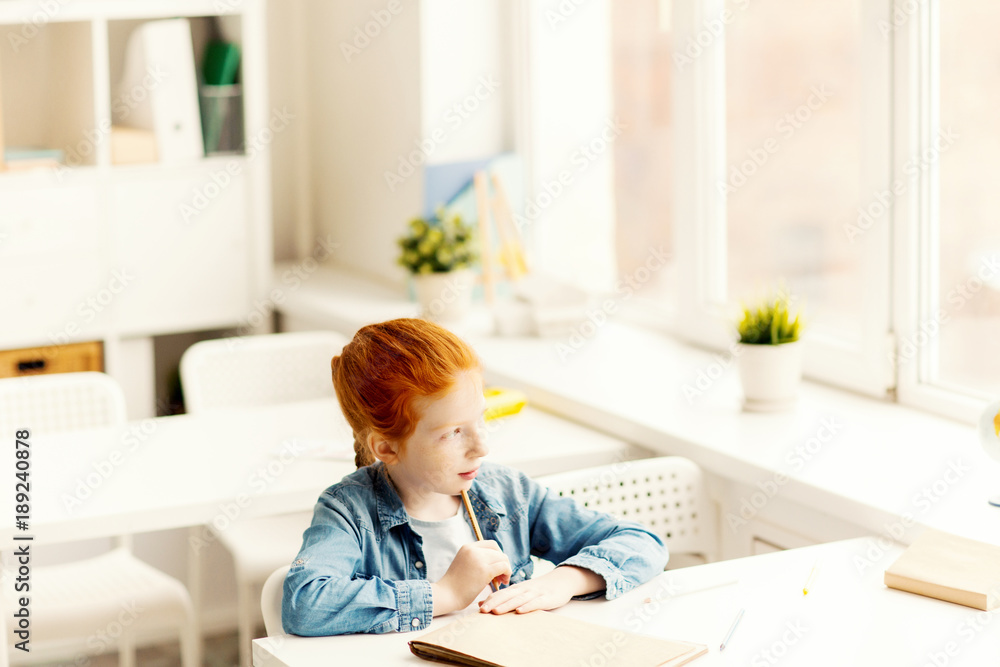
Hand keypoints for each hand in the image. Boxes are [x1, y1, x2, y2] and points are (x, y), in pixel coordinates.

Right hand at [431, 541, 510, 615]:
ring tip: (501, 581)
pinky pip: (504, 567)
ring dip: (506, 569)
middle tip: (501, 577)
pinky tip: (502, 583)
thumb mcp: (464, 565)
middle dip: (503, 563)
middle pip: (498, 551)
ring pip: (503, 558)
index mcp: (467, 547)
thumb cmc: (455, 586)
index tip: (497, 568)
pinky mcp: (485, 570)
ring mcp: (479, 559)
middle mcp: (473, 550)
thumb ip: (477, 560)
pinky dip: (507, 574)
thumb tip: (497, 562)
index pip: (491, 544)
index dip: (498, 555)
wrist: (446, 595)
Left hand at [478, 565, 603, 614]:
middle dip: (494, 602)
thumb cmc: (537, 589)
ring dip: (507, 605)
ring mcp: (536, 593)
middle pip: (507, 595)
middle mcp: (524, 589)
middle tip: (482, 610)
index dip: (490, 599)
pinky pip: (536, 603)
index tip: (478, 607)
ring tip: (496, 611)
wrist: (561, 581)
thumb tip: (481, 603)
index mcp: (517, 588)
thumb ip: (503, 597)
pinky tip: (520, 611)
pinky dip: (527, 606)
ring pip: (519, 599)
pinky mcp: (547, 598)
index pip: (501, 593)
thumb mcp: (520, 592)